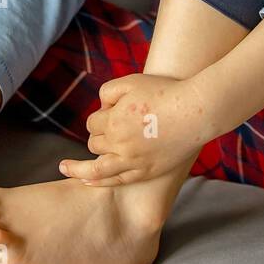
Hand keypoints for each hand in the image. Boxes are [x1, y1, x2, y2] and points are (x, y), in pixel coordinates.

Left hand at [58, 73, 211, 185]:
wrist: (195, 111)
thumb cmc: (164, 92)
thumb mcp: (132, 81)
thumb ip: (108, 91)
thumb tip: (101, 108)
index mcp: (114, 121)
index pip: (92, 123)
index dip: (100, 117)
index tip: (112, 112)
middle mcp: (120, 144)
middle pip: (94, 144)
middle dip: (99, 136)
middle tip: (111, 130)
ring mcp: (133, 161)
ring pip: (98, 168)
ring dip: (83, 166)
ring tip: (68, 169)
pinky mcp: (146, 172)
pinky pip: (116, 181)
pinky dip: (98, 182)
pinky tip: (86, 180)